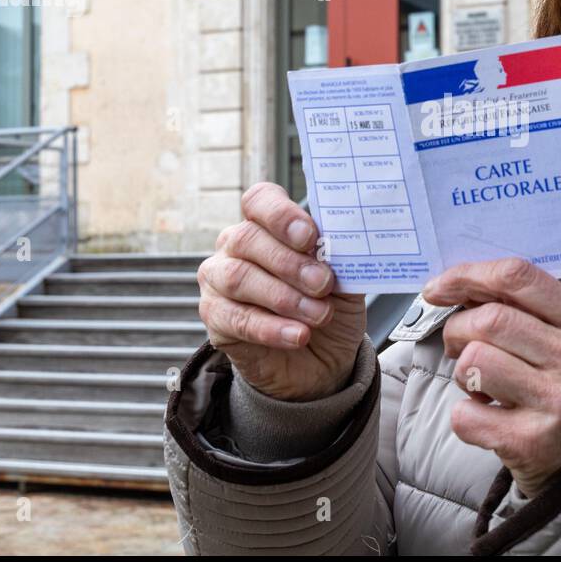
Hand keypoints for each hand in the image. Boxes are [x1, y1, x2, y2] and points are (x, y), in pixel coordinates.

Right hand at [197, 182, 365, 400]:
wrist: (320, 361)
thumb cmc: (329, 308)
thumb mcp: (345, 280)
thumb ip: (340, 258)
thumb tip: (344, 242)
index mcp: (268, 225)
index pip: (261, 201)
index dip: (281, 214)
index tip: (310, 235)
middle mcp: (236, 245)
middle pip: (248, 239)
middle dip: (290, 262)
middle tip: (323, 284)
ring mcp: (219, 280)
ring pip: (239, 277)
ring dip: (284, 297)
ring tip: (319, 315)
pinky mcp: (215, 317)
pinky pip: (237, 318)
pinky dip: (272, 328)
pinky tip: (299, 336)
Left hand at [422, 258, 560, 498]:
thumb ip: (519, 305)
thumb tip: (453, 284)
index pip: (519, 277)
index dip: (468, 275)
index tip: (438, 287)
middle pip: (490, 319)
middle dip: (458, 328)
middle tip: (459, 344)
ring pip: (474, 361)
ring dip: (463, 372)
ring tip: (481, 383)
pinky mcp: (534, 443)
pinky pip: (465, 414)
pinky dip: (464, 414)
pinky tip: (487, 416)